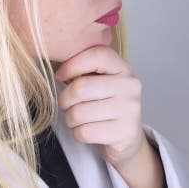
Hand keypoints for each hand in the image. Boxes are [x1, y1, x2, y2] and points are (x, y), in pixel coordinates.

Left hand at [54, 45, 145, 166]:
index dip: (73, 64)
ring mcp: (129, 110)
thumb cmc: (105, 102)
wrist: (127, 134)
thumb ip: (84, 68)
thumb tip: (57, 68)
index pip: (98, 55)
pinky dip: (78, 133)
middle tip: (66, 103)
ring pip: (79, 113)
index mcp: (123, 68)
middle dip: (65, 99)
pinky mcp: (124, 133)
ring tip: (77, 118)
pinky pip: (84, 132)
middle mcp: (130, 86)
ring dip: (70, 118)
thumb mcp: (101, 79)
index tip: (60, 75)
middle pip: (81, 87)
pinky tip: (86, 129)